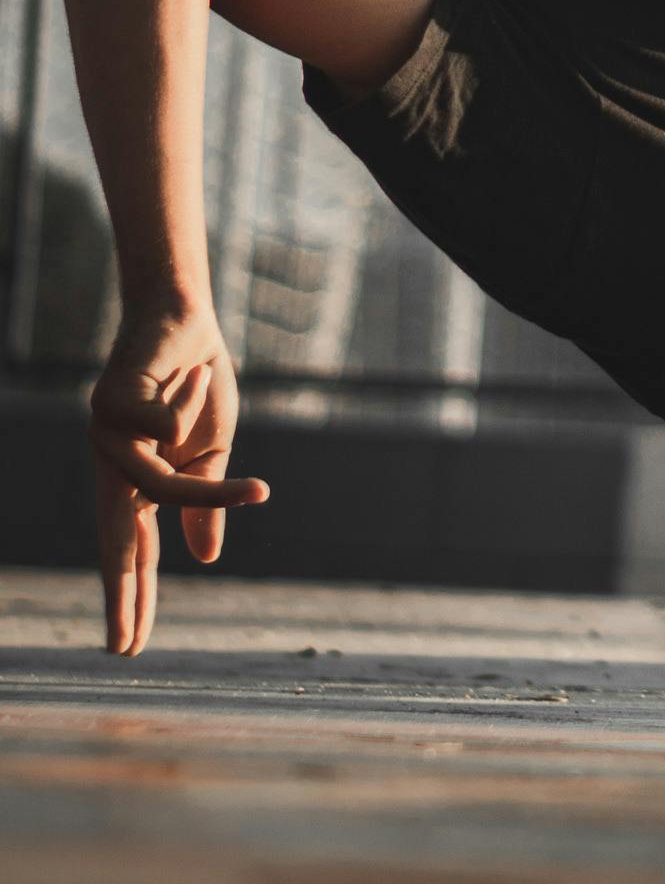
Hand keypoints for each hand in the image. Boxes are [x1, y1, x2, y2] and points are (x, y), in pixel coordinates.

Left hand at [88, 312, 268, 654]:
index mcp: (133, 484)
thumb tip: (204, 560)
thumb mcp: (211, 450)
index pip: (132, 553)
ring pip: (158, 483)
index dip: (133, 599)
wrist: (184, 316)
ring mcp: (105, 438)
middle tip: (122, 647)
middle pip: (114, 542)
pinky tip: (192, 378)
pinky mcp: (108, 402)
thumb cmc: (196, 380)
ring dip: (209, 483)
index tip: (130, 649)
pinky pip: (158, 425)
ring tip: (258, 487)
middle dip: (123, 593)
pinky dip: (186, 403)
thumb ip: (203, 501)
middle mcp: (112, 468)